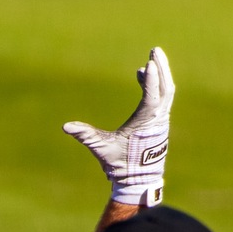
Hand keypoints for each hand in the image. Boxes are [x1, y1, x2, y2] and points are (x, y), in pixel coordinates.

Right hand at [63, 47, 174, 205]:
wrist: (138, 181)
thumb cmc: (121, 166)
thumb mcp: (102, 148)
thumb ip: (85, 135)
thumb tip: (66, 126)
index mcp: (146, 123)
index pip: (152, 97)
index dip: (151, 80)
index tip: (150, 63)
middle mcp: (158, 119)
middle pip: (165, 88)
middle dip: (161, 68)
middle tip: (155, 50)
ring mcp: (162, 120)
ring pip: (166, 91)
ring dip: (161, 74)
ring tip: (151, 58)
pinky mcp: (160, 121)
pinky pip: (161, 97)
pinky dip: (155, 84)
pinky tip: (142, 75)